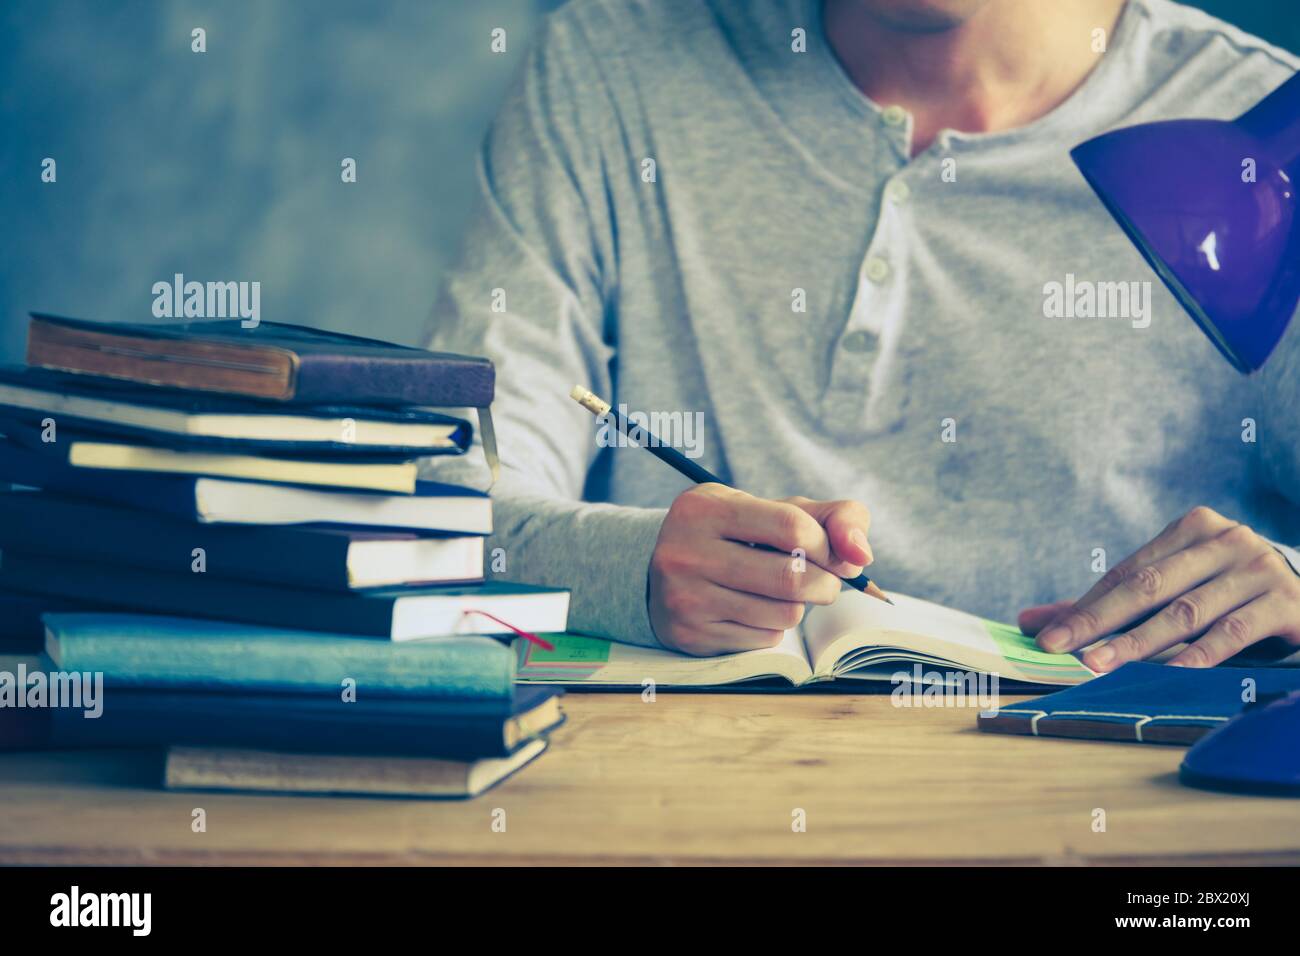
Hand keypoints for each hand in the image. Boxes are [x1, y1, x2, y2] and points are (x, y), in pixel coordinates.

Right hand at [648, 484, 870, 655]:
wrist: (658, 572)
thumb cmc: (734, 535)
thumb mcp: (769, 508)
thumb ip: (829, 518)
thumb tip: (862, 557)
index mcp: (707, 508)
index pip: (791, 526)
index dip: (826, 544)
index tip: (829, 553)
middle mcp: (688, 552)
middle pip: (791, 578)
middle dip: (824, 583)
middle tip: (823, 581)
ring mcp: (685, 598)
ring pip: (784, 614)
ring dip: (797, 606)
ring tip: (778, 592)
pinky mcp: (691, 636)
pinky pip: (764, 639)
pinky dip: (772, 627)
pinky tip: (752, 610)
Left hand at [1020, 506, 1299, 670]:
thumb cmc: (1231, 593)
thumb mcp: (1178, 589)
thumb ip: (1110, 603)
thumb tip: (1031, 621)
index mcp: (1192, 528)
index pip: (1127, 572)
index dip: (1085, 606)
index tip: (1047, 636)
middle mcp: (1226, 540)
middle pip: (1148, 586)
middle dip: (1099, 622)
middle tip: (1062, 649)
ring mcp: (1257, 570)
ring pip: (1186, 612)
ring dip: (1139, 643)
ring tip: (1100, 665)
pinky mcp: (1286, 604)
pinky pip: (1233, 631)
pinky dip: (1199, 654)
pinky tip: (1169, 672)